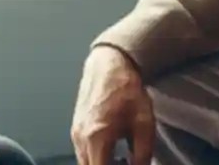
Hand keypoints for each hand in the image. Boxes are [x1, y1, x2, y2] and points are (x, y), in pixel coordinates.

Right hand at [71, 46, 155, 164]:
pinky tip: (113, 150)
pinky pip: (82, 152)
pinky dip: (96, 157)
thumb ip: (142, 154)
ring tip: (121, 160)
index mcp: (97, 138)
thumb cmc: (127, 90)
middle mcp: (81, 138)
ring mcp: (75, 133)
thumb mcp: (144, 123)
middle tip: (125, 163)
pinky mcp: (75, 128)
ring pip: (85, 162)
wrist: (110, 65)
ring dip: (101, 164)